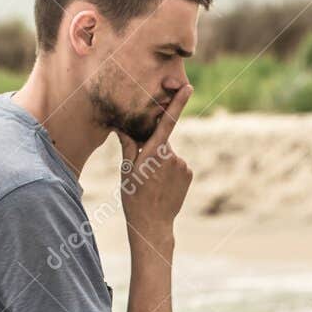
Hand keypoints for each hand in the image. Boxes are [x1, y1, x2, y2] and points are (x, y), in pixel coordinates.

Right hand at [118, 83, 193, 244]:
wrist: (153, 223)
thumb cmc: (134, 197)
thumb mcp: (126, 171)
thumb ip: (128, 146)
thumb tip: (122, 127)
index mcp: (155, 152)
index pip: (168, 121)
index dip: (178, 103)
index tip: (188, 87)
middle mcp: (172, 155)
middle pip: (162, 142)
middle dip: (153, 150)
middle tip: (143, 173)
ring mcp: (183, 165)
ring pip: (169, 155)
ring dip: (161, 163)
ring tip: (153, 183)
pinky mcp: (189, 173)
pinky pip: (177, 166)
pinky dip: (170, 171)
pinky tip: (163, 186)